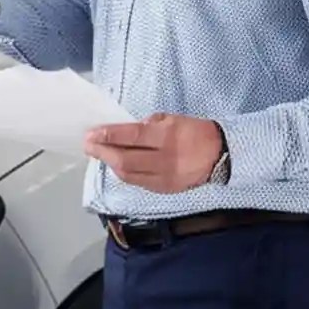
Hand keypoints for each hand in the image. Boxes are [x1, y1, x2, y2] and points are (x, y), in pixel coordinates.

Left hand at [83, 114, 224, 193]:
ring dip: (110, 164)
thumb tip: (126, 132)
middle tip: (88, 145)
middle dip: (102, 152)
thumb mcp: (173, 119)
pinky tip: (117, 165)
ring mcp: (163, 177)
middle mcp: (163, 159)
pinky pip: (138, 182)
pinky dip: (125, 173)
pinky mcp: (164, 189)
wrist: (220, 156)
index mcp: (166, 136)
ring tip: (100, 154)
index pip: (131, 137)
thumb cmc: (194, 132)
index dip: (108, 135)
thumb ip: (149, 125)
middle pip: (124, 159)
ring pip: (128, 174)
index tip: (91, 134)